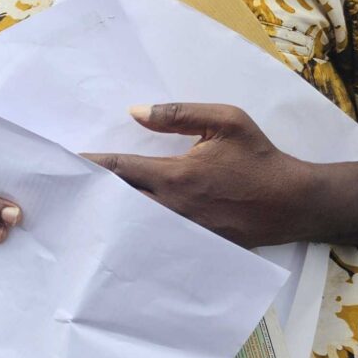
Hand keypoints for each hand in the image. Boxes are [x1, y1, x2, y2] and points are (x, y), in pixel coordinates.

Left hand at [86, 103, 313, 247]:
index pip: (119, 170)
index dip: (89, 165)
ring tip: (81, 208)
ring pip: (132, 224)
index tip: (65, 162)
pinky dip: (134, 233)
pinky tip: (119, 230)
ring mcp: (181, 231)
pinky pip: (154, 239)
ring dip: (108, 215)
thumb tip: (134, 112)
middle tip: (64, 188)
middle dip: (90, 194)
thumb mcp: (225, 121)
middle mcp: (171, 208)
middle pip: (116, 201)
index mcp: (175, 176)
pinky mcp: (193, 246)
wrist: (294, 202)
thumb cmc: (259, 157)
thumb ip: (178, 114)